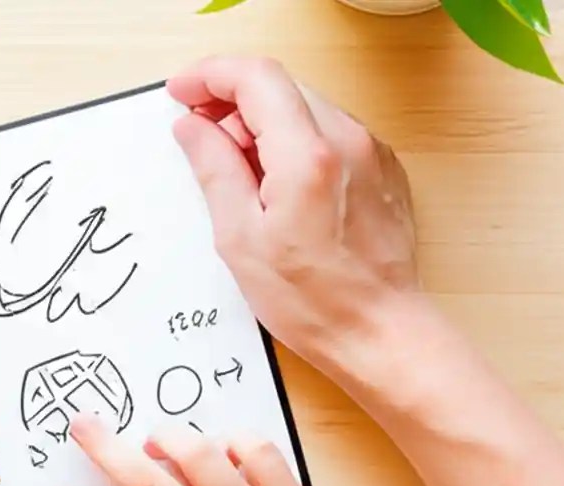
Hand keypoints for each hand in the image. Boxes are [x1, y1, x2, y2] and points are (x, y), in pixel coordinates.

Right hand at [168, 55, 422, 371]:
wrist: (380, 331)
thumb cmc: (313, 299)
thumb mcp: (240, 238)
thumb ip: (214, 169)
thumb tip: (193, 128)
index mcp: (308, 156)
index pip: (255, 78)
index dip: (210, 76)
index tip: (182, 91)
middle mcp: (348, 141)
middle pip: (279, 88)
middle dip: (231, 102)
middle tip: (199, 136)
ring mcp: (371, 152)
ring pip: (303, 108)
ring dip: (261, 125)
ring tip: (238, 174)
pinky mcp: (381, 168)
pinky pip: (328, 133)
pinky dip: (293, 142)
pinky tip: (275, 186)